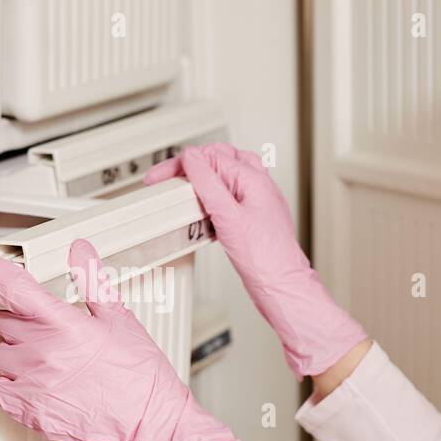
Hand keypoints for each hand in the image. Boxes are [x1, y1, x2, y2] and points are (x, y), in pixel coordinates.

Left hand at [0, 239, 239, 440]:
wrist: (147, 424)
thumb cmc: (138, 378)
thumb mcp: (119, 319)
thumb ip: (92, 280)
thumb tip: (80, 251)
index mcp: (63, 324)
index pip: (11, 288)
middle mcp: (41, 352)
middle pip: (5, 324)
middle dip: (24, 324)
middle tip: (56, 335)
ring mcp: (31, 383)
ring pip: (1, 356)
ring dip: (18, 355)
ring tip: (53, 364)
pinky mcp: (27, 411)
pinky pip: (0, 389)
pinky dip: (14, 385)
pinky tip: (42, 385)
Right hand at [146, 143, 368, 379]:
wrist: (280, 285)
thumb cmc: (263, 256)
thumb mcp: (228, 216)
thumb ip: (208, 183)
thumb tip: (192, 158)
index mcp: (253, 178)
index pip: (210, 156)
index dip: (180, 164)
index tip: (159, 177)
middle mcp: (257, 185)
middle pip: (218, 159)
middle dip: (191, 165)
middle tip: (168, 178)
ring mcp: (256, 200)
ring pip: (225, 175)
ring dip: (202, 179)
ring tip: (183, 188)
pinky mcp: (252, 216)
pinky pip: (229, 196)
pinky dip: (212, 197)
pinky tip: (203, 209)